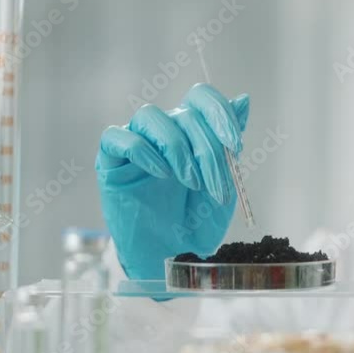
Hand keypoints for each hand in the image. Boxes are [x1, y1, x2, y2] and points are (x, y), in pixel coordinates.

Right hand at [96, 83, 249, 279]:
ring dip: (176, 148)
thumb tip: (243, 100)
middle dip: (207, 151)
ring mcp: (136, 142)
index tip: (234, 144)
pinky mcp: (110, 161)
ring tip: (190, 182)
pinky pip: (117, 137)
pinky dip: (141, 150)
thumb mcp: (223, 182)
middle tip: (215, 186)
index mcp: (192, 131)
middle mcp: (164, 130)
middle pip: (184, 114)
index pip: (201, 98)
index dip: (219, 112)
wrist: (173, 254)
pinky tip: (161, 174)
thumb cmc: (196, 220)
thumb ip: (229, 143)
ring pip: (150, 117)